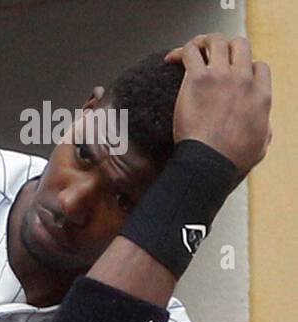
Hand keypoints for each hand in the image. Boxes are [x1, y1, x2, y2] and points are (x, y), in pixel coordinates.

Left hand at [165, 34, 272, 177]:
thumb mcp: (260, 146)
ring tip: (193, 50)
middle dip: (227, 48)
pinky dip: (182, 51)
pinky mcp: (198, 79)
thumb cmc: (230, 162)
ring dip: (204, 42)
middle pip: (240, 46)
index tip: (235, 74)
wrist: (208, 164)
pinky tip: (173, 58)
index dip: (247, 67)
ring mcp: (221, 76)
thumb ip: (264, 129)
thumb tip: (264, 124)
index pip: (259, 66)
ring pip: (216, 42)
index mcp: (261, 95)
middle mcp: (243, 80)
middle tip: (213, 56)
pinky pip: (191, 52)